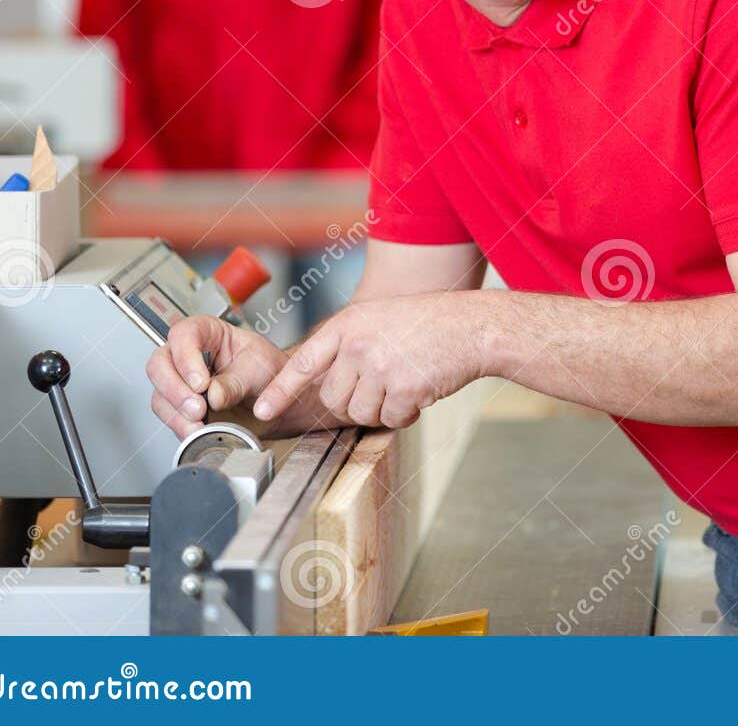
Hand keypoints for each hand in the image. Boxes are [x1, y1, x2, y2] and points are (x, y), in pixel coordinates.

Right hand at [147, 315, 285, 439]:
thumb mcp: (259, 371)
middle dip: (175, 389)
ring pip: (160, 393)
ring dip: (177, 412)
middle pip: (160, 364)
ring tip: (201, 423)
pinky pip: (168, 416)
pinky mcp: (180, 407)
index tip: (201, 382)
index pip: (184, 334)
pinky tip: (197, 430)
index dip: (186, 357)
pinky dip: (181, 426)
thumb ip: (235, 382)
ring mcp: (181, 382)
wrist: (276, 402)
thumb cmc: (269, 373)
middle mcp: (189, 355)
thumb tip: (213, 395)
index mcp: (210, 333)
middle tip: (198, 407)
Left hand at [253, 293, 487, 428]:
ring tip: (404, 385)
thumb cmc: (430, 322)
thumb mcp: (378, 317)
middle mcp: (358, 346)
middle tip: (381, 388)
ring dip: (381, 410)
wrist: (472, 327)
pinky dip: (405, 415)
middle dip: (353, 403)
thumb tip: (327, 384)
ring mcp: (380, 367)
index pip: (303, 363)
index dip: (281, 390)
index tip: (264, 410)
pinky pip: (390, 420)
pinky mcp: (404, 388)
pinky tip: (420, 393)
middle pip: (333, 399)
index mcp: (347, 326)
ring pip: (360, 414)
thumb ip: (349, 343)